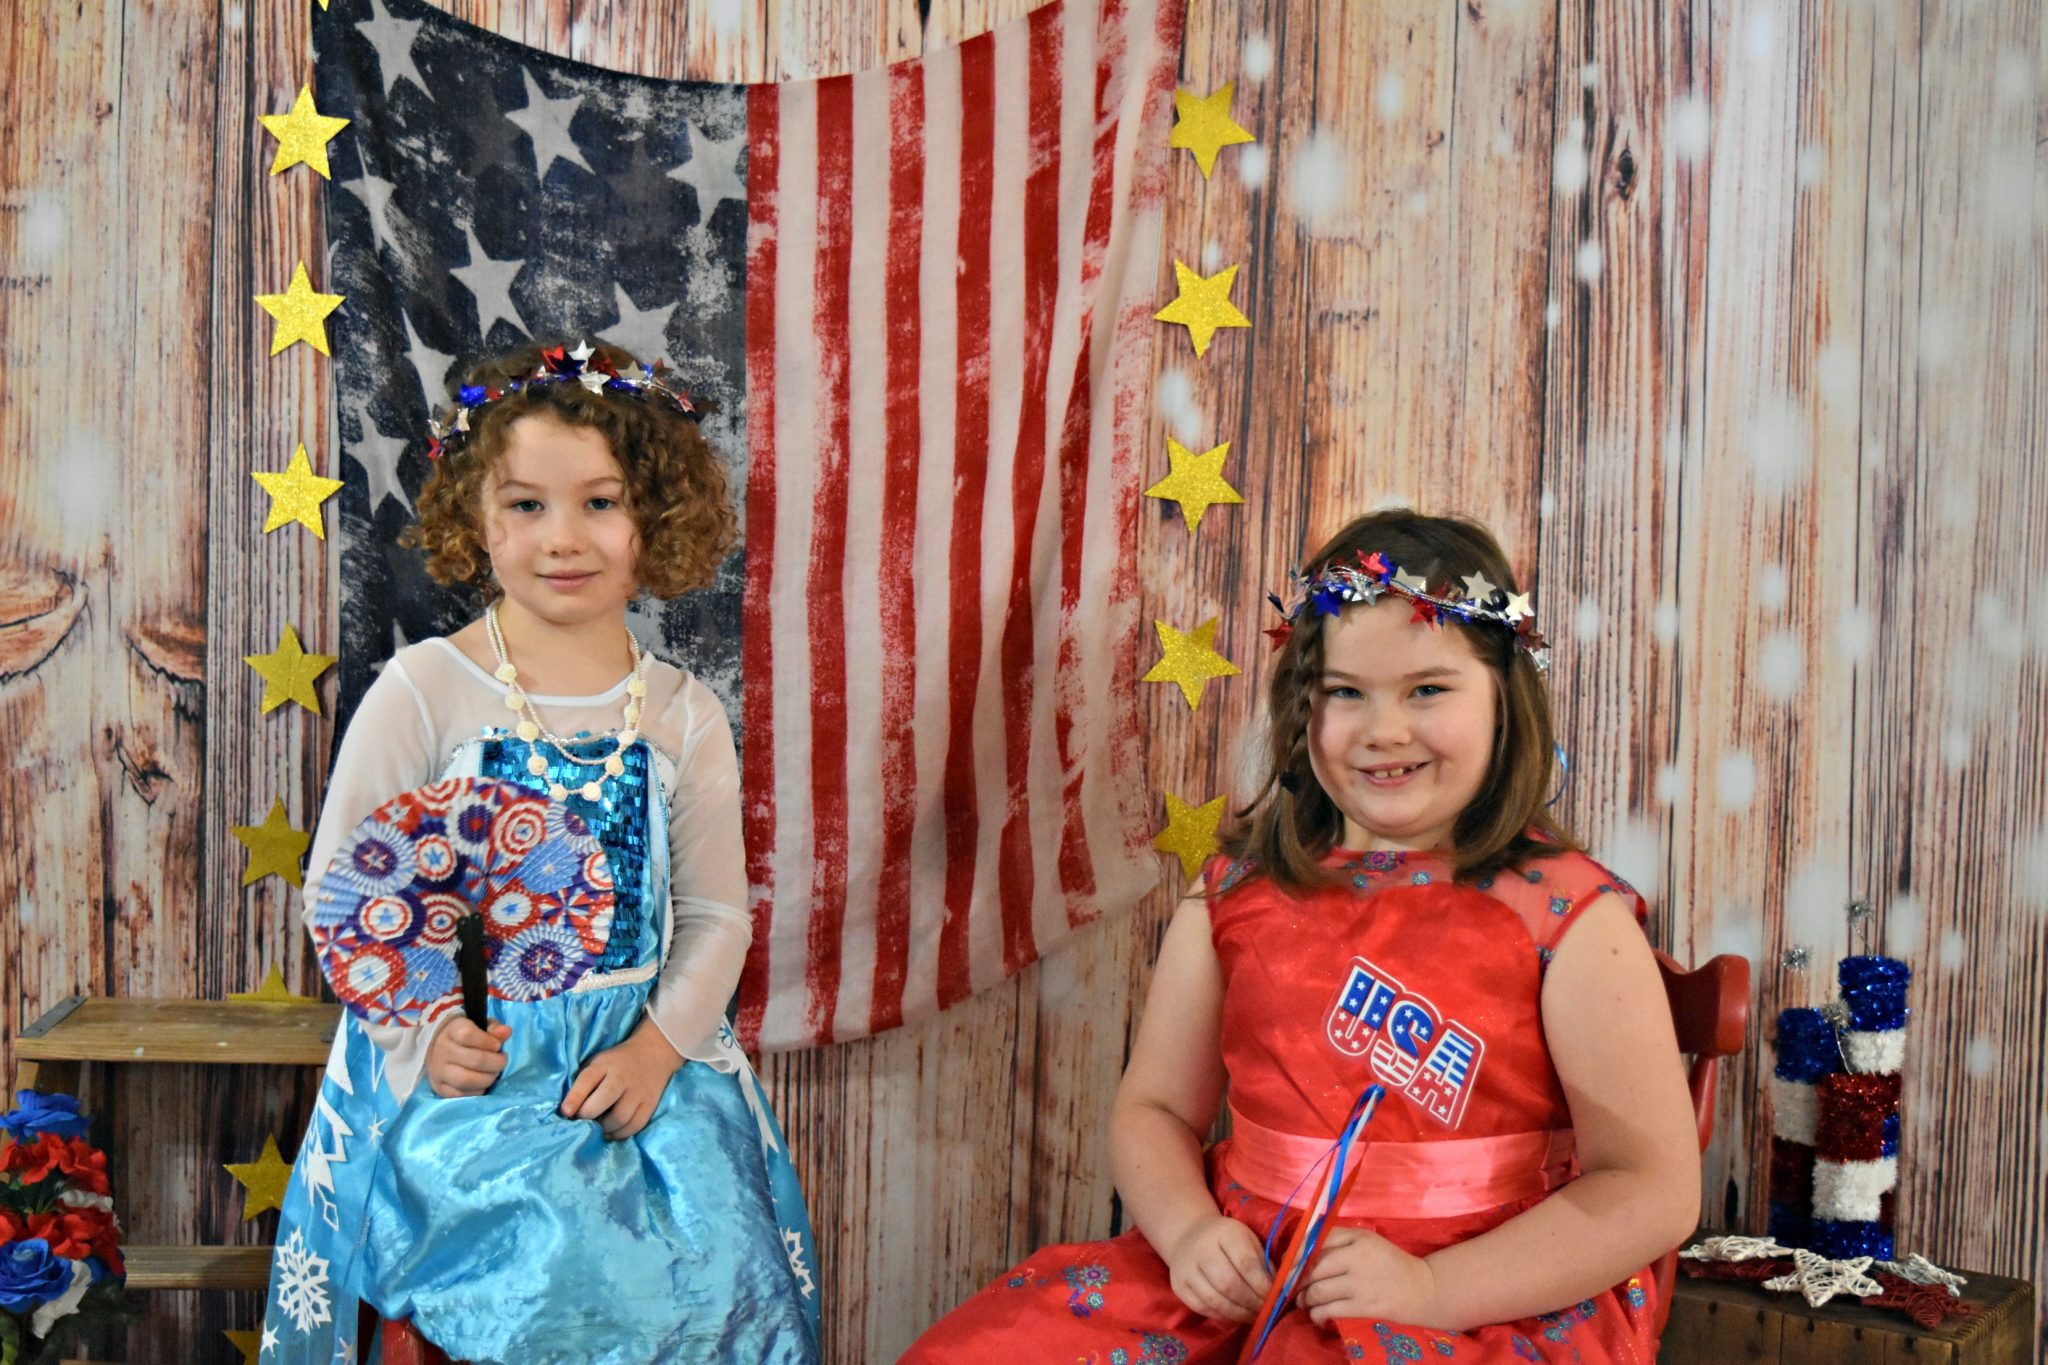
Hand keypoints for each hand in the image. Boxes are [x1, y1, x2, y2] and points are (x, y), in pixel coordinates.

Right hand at [425, 1017, 511, 1097]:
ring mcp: (438, 1071)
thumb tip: (506, 1032)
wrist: (439, 1049)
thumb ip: (494, 1029)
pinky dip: (478, 1091)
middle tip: (502, 1061)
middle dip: (496, 1063)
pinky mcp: (440, 1088)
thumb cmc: (467, 1036)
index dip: (487, 1041)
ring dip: (488, 1079)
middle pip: (474, 1060)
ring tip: (494, 1073)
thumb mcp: (480, 1027)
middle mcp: (442, 1050)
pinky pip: (461, 1095)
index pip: (467, 1035)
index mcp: (451, 1031)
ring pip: (466, 1080)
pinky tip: (483, 1083)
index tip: (497, 1045)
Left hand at [559, 1019, 684, 1140]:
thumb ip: (583, 1083)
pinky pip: (635, 1125)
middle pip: (605, 1099)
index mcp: (604, 1064)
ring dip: (604, 1128)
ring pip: (620, 1117)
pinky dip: (621, 1134)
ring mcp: (638, 1091)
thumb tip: (568, 1112)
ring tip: (597, 1128)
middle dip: (589, 1115)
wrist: (652, 1053)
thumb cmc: (615, 1063)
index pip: (587, 1080)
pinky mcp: (650, 1103)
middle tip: (582, 1122)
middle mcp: (622, 1077)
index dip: (575, 1098)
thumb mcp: (597, 1063)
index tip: (565, 1112)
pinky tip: (611, 1132)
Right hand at [1162, 1213, 1272, 1322]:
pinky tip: (1236, 1314)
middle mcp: (1201, 1250)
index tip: (1276, 1297)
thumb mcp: (1247, 1238)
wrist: (1188, 1234)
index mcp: (1224, 1233)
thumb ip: (1262, 1261)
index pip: (1246, 1263)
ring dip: (1239, 1313)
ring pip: (1215, 1300)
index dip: (1263, 1285)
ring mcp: (1186, 1270)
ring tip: (1254, 1316)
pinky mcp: (1179, 1287)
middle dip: (1252, 1302)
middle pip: (1229, 1284)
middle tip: (1266, 1311)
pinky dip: (1223, 1316)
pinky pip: (1203, 1308)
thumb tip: (1279, 1289)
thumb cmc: (1226, 1238)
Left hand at [1295, 1227, 1439, 1325]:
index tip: (1289, 1263)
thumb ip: (1340, 1239)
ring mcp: (1360, 1283)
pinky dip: (1317, 1314)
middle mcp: (1357, 1257)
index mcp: (1357, 1238)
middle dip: (1297, 1279)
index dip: (1298, 1253)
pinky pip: (1329, 1310)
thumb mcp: (1368, 1241)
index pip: (1318, 1240)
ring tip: (1303, 1302)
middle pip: (1312, 1267)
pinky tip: (1317, 1315)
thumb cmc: (1391, 1263)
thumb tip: (1302, 1246)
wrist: (1423, 1289)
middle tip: (1291, 1287)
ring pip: (1317, 1291)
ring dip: (1304, 1299)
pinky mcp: (1364, 1306)